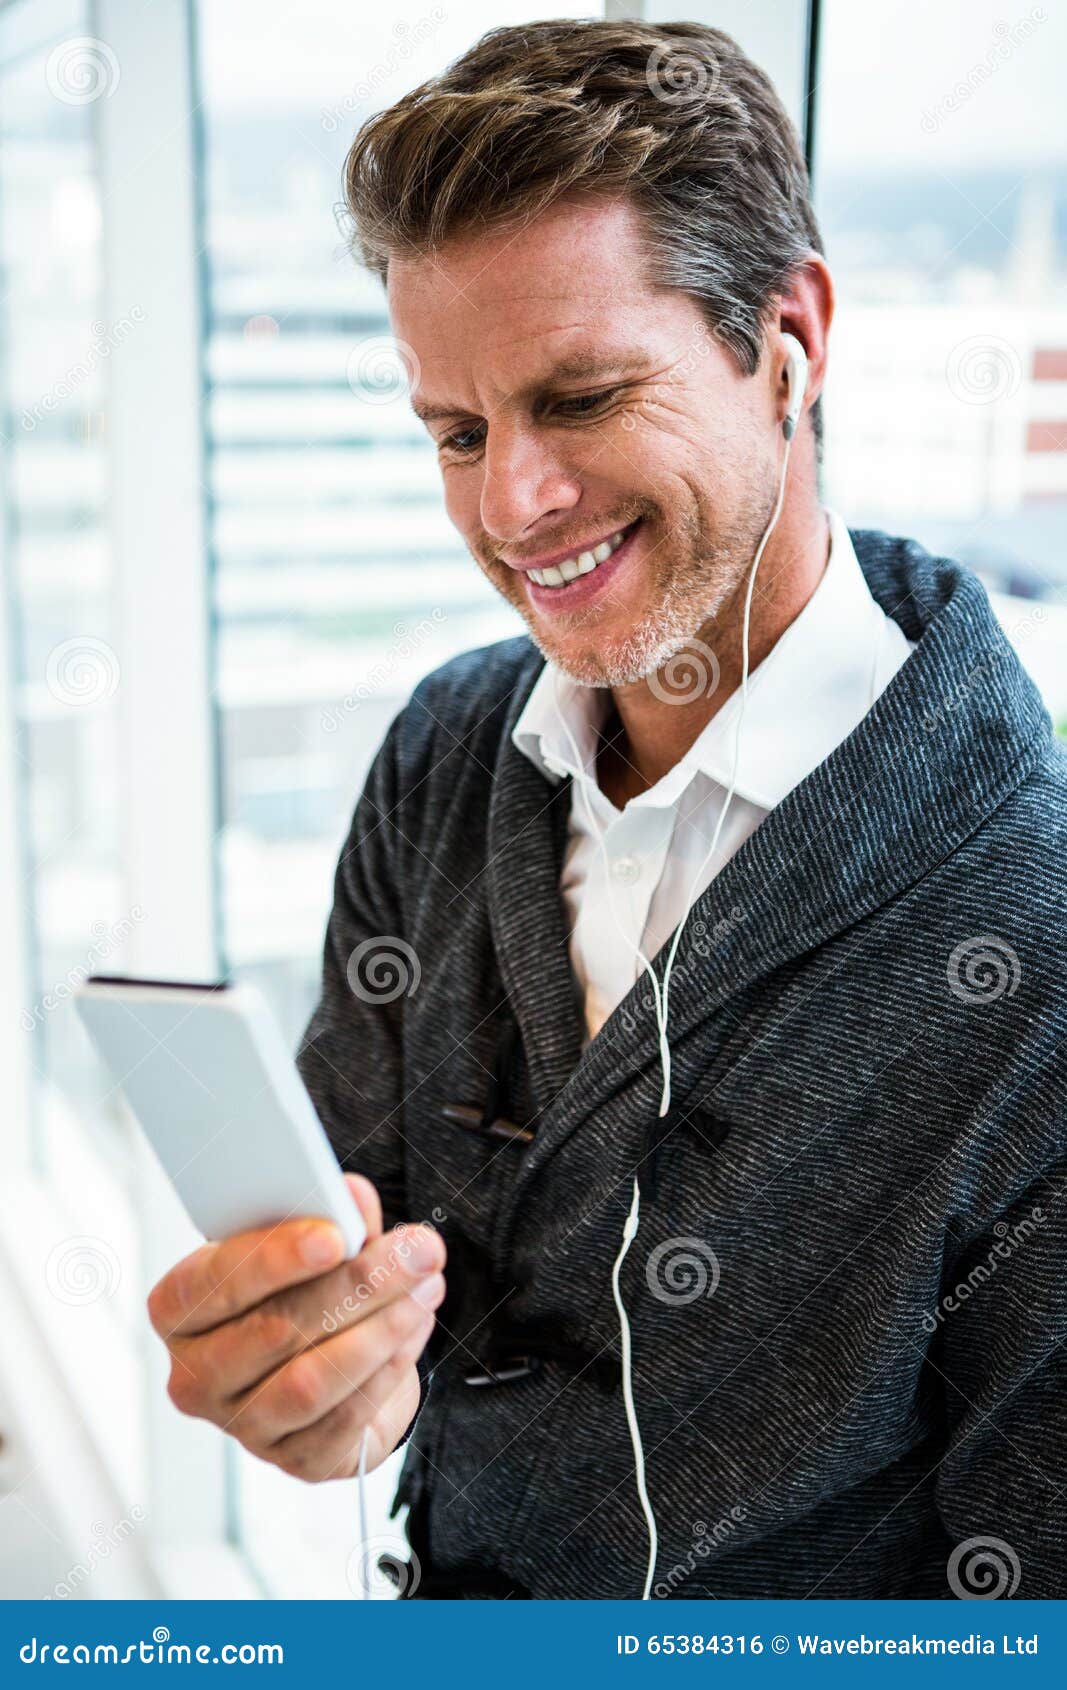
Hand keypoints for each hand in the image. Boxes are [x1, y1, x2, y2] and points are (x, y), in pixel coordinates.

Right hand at [146, 1174, 444, 1480]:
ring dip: (381, 1329)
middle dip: (357, 1283)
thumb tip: (353, 1198)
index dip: (274, 1258)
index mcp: (180, 1309)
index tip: (333, 1236)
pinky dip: (390, 1366)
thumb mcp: (310, 1244)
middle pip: (275, 1328)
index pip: (213, 1283)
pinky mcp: (294, 1459)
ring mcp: (241, 1426)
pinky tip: (415, 1326)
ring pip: (312, 1380)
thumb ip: (332, 1218)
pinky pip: (345, 1416)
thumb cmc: (301, 1293)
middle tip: (416, 1251)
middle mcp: (196, 1375)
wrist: (328, 1366)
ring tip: (425, 1287)